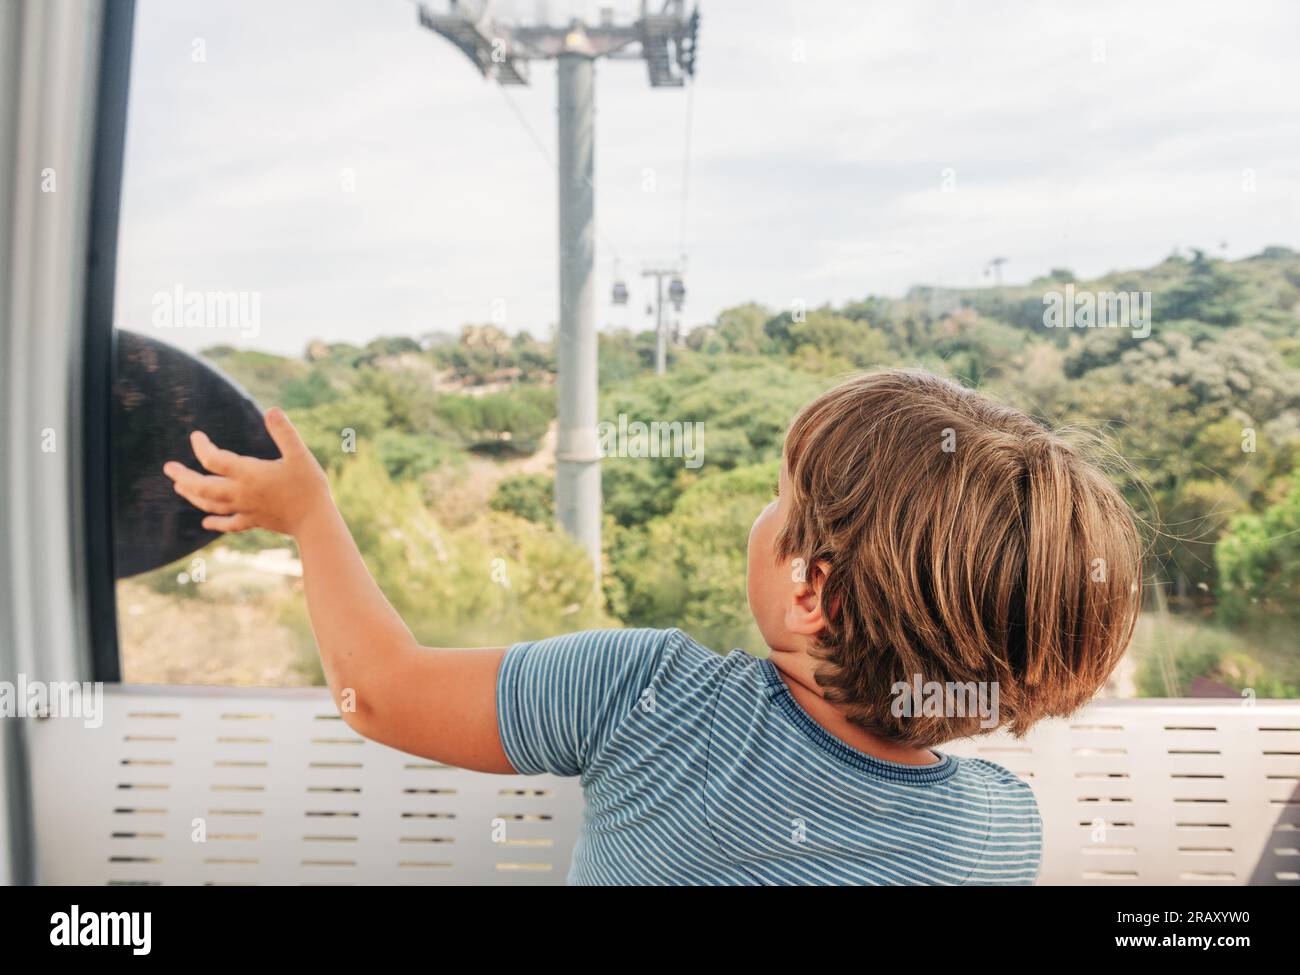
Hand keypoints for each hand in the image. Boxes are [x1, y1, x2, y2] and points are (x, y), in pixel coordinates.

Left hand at [163, 407, 331, 536]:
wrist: (315, 521)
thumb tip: (272, 409)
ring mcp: (246, 509)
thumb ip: (284, 432)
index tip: (196, 436)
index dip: (201, 447)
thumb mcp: (300, 455)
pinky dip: (215, 522)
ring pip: (210, 504)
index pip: (213, 459)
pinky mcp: (254, 521)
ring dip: (192, 495)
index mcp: (249, 473)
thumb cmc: (309, 486)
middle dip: (183, 477)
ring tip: (179, 487)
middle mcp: (241, 492)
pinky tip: (205, 523)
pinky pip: (229, 524)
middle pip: (203, 486)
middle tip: (169, 468)